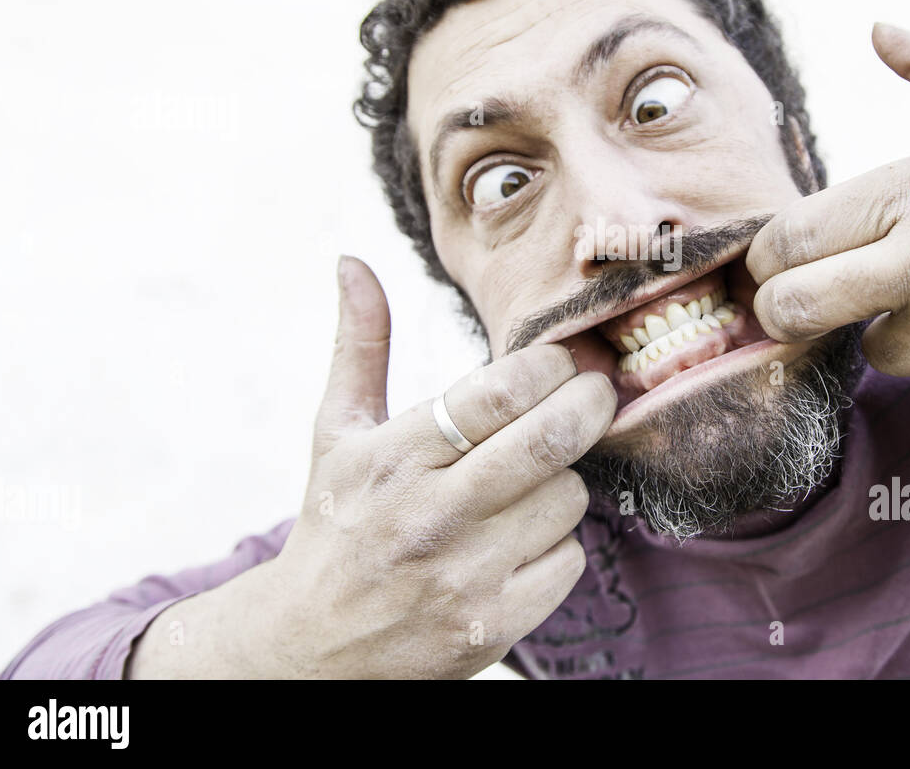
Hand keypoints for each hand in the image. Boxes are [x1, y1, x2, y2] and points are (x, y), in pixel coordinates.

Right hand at [129, 256, 614, 677]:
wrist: (312, 648)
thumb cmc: (335, 524)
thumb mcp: (335, 433)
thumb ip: (360, 346)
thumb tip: (353, 261)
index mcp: (392, 457)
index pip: (497, 394)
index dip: (548, 365)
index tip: (562, 359)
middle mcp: (429, 516)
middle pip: (549, 441)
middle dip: (590, 402)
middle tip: (597, 389)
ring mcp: (463, 577)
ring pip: (568, 499)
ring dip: (564, 481)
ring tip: (532, 480)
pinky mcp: (492, 626)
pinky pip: (569, 561)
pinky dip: (558, 546)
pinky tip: (523, 541)